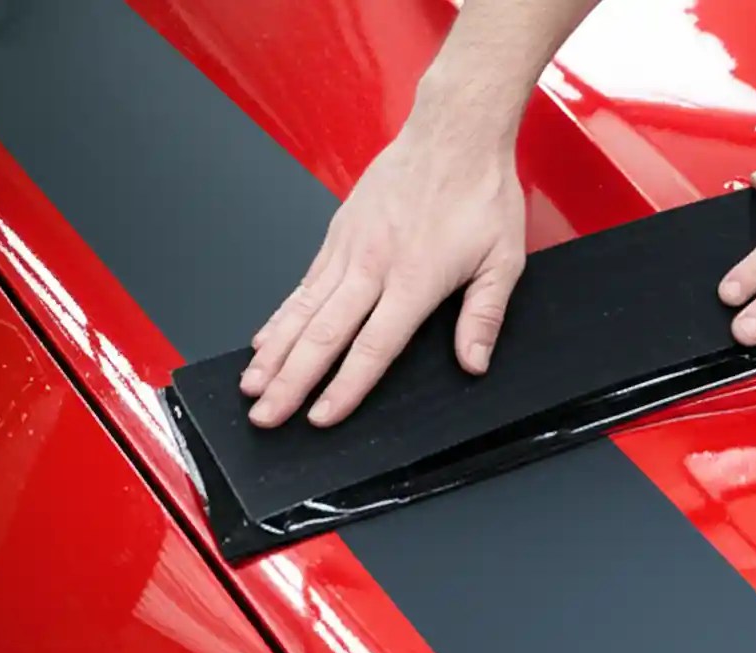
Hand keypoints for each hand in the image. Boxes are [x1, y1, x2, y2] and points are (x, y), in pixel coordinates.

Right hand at [240, 128, 525, 427]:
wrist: (454, 132)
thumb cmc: (480, 192)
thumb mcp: (504, 259)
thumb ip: (484, 315)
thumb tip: (474, 363)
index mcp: (414, 280)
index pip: (372, 348)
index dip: (344, 387)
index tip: (319, 417)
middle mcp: (373, 266)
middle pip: (324, 336)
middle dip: (290, 381)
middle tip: (265, 416)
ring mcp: (350, 247)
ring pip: (303, 310)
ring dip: (274, 353)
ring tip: (251, 386)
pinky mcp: (339, 232)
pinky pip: (305, 282)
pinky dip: (282, 314)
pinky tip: (265, 338)